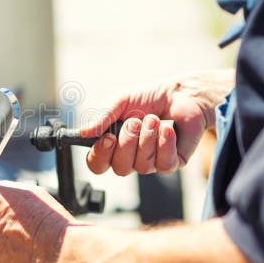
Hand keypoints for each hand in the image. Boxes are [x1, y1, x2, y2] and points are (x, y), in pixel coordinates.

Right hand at [80, 70, 233, 175]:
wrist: (180, 94)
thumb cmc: (148, 98)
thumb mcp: (120, 101)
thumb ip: (102, 116)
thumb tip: (83, 131)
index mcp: (112, 145)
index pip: (97, 164)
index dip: (100, 155)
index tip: (108, 138)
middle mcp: (129, 158)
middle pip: (120, 168)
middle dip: (128, 142)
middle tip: (136, 121)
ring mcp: (150, 163)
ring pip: (142, 165)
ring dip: (147, 138)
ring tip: (153, 119)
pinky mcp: (171, 163)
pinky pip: (163, 164)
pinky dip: (164, 143)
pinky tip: (168, 129)